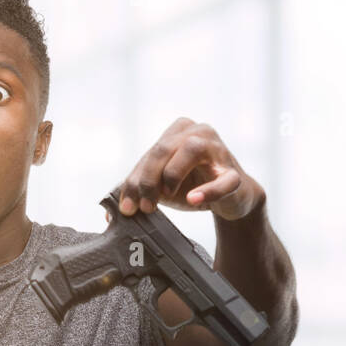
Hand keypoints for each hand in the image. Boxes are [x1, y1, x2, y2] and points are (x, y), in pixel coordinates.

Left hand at [116, 117, 264, 221]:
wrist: (232, 199)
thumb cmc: (194, 185)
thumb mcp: (163, 186)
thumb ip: (139, 191)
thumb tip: (110, 214)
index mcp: (178, 131)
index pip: (149, 154)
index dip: (134, 180)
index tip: (127, 207)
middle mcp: (199, 132)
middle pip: (164, 148)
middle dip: (148, 179)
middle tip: (143, 206)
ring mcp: (219, 149)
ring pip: (192, 149)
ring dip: (173, 173)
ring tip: (167, 195)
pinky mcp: (234, 173)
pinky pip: (222, 180)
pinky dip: (207, 191)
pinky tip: (194, 199)